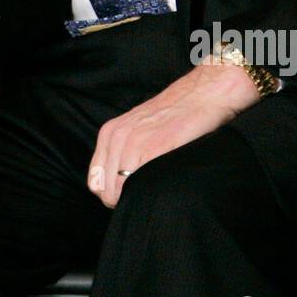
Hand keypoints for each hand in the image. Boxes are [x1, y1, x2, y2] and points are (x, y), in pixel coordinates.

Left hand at [86, 59, 259, 208]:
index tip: (130, 193)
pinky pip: (139, 184)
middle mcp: (116, 137)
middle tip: (145, 195)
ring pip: (119, 192)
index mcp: (109, 133)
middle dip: (124, 200)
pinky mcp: (153, 148)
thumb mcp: (137, 129)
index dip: (111, 193)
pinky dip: (149, 192)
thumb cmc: (174, 115)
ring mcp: (133, 143)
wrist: (201, 96)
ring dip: (136, 198)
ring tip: (155, 191)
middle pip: (105, 191)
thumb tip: (118, 185)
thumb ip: (122, 151)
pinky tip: (162, 185)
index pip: (94, 182)